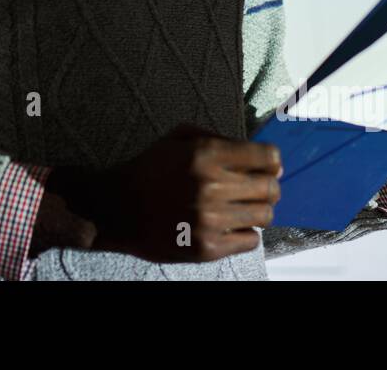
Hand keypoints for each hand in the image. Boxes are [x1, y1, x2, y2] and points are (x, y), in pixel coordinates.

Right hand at [43, 123, 282, 262]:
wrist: (115, 208)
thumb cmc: (149, 169)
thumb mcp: (178, 138)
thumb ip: (219, 138)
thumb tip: (264, 157)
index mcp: (205, 154)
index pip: (268, 158)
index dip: (271, 161)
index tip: (265, 166)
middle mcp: (211, 186)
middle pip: (271, 189)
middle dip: (267, 186)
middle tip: (253, 188)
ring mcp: (210, 220)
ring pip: (264, 216)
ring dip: (256, 210)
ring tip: (238, 208)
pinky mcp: (207, 248)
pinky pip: (251, 241)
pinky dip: (244, 233)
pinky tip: (227, 225)